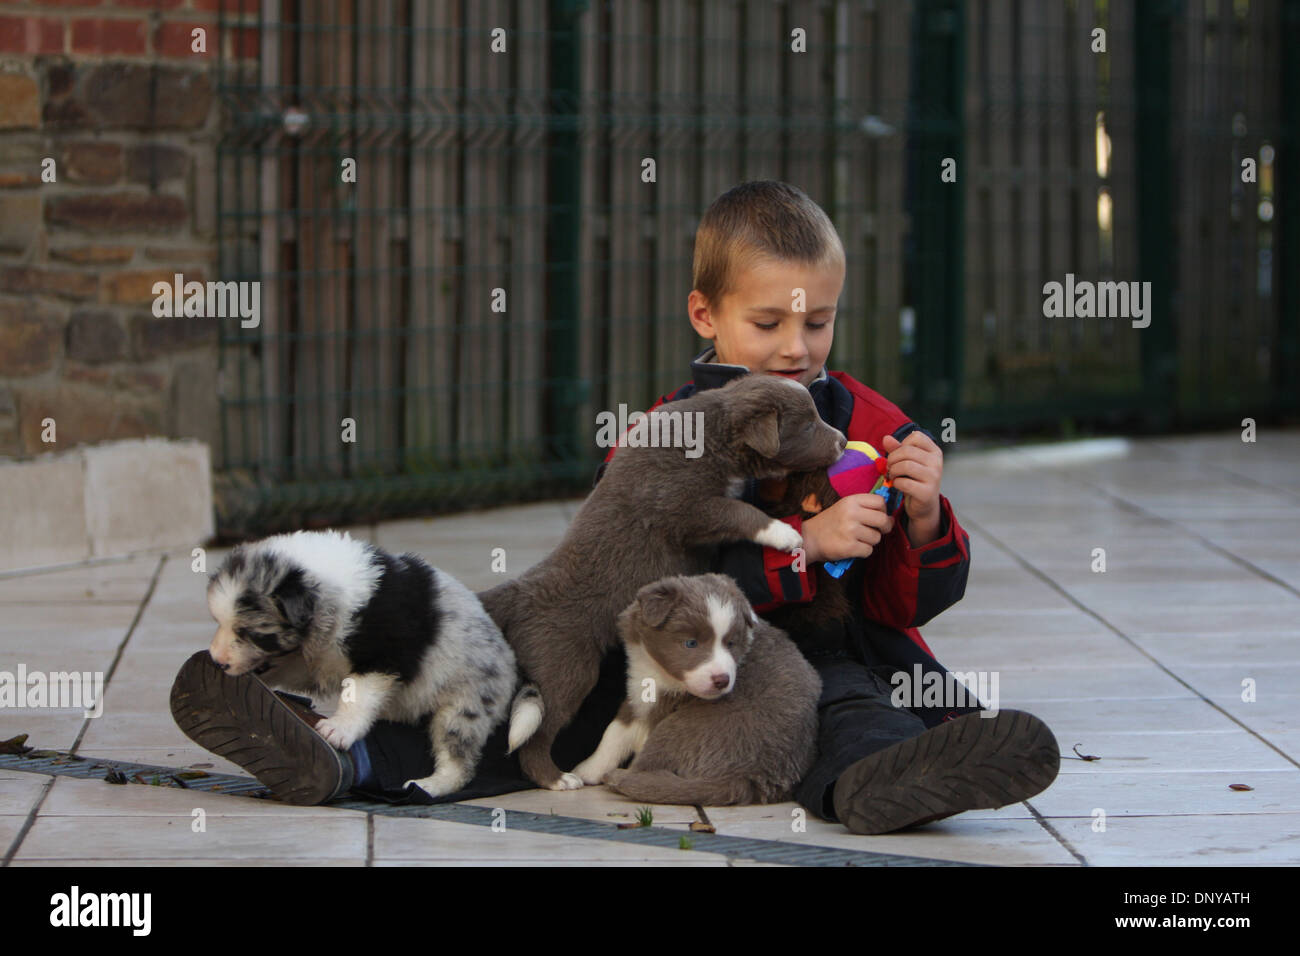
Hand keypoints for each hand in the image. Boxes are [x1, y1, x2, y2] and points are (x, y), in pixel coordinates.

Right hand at [800, 493, 894, 563]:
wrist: (810, 538)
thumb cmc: (831, 523)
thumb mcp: (845, 507)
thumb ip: (865, 508)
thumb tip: (891, 519)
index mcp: (851, 501)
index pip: (880, 501)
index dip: (883, 510)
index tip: (878, 516)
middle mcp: (851, 513)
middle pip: (883, 519)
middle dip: (884, 528)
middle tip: (877, 531)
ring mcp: (850, 530)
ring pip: (877, 537)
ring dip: (870, 541)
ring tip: (857, 539)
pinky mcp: (849, 547)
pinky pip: (869, 550)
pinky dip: (863, 551)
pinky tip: (853, 547)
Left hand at [880, 431, 943, 545]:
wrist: (923, 505)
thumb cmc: (914, 480)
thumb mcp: (907, 462)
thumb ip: (897, 449)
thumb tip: (886, 438)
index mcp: (934, 451)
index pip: (916, 436)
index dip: (901, 444)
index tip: (899, 455)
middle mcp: (937, 462)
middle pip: (907, 451)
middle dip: (892, 459)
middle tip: (889, 468)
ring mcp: (934, 477)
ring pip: (905, 465)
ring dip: (893, 471)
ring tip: (893, 476)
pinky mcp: (927, 492)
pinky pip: (905, 483)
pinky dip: (896, 483)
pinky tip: (897, 485)